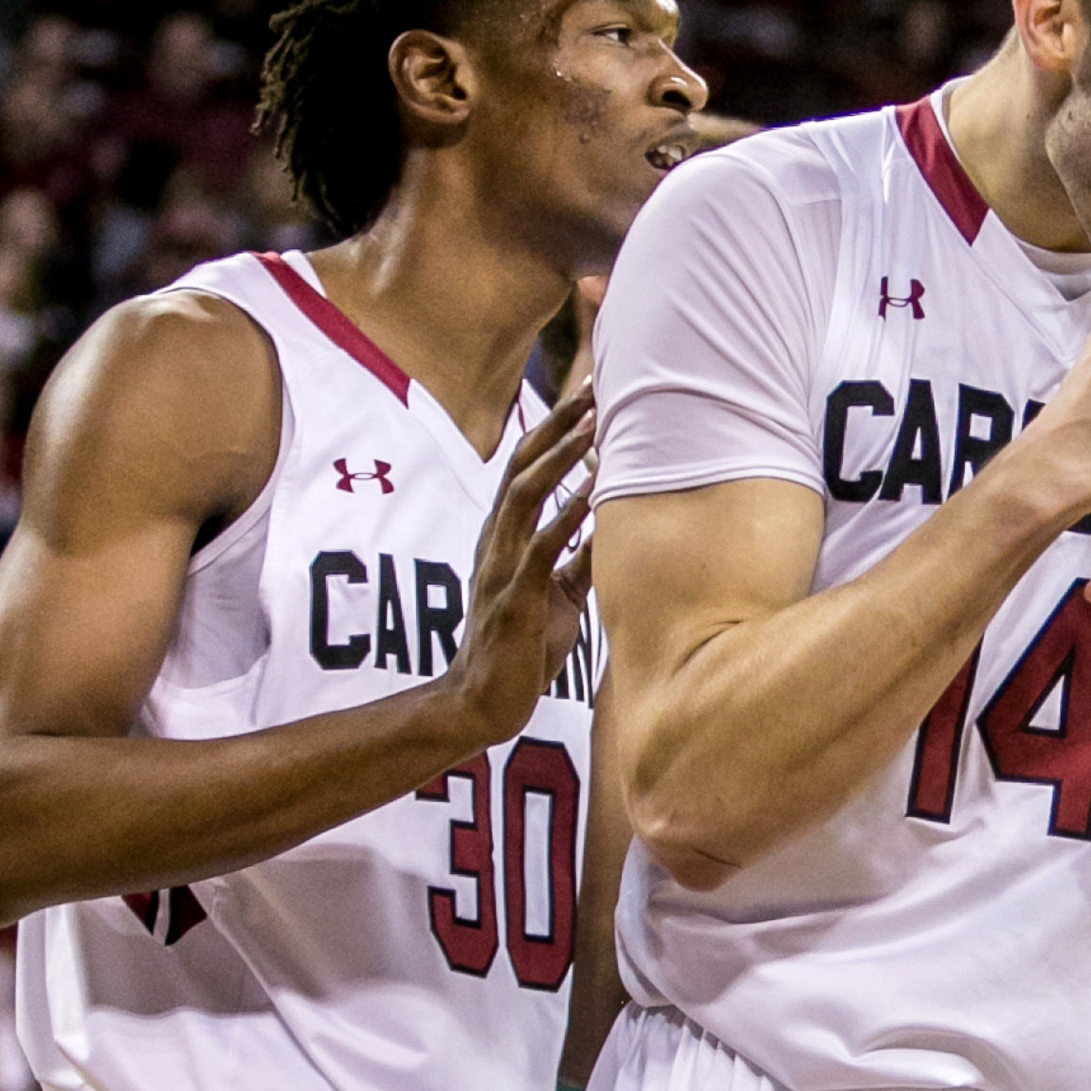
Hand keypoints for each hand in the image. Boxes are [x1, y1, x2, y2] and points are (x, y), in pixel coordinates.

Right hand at [443, 389, 596, 751]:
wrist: (484, 702)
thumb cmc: (521, 649)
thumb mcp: (555, 594)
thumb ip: (574, 558)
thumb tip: (605, 526)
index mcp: (505, 536)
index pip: (527, 467)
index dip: (555, 428)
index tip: (589, 395)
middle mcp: (497, 541)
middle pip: (523, 465)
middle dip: (558, 424)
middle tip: (594, 388)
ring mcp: (501, 567)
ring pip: (526, 494)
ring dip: (560, 457)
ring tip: (593, 425)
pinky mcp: (514, 598)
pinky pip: (540, 547)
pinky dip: (566, 516)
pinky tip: (592, 493)